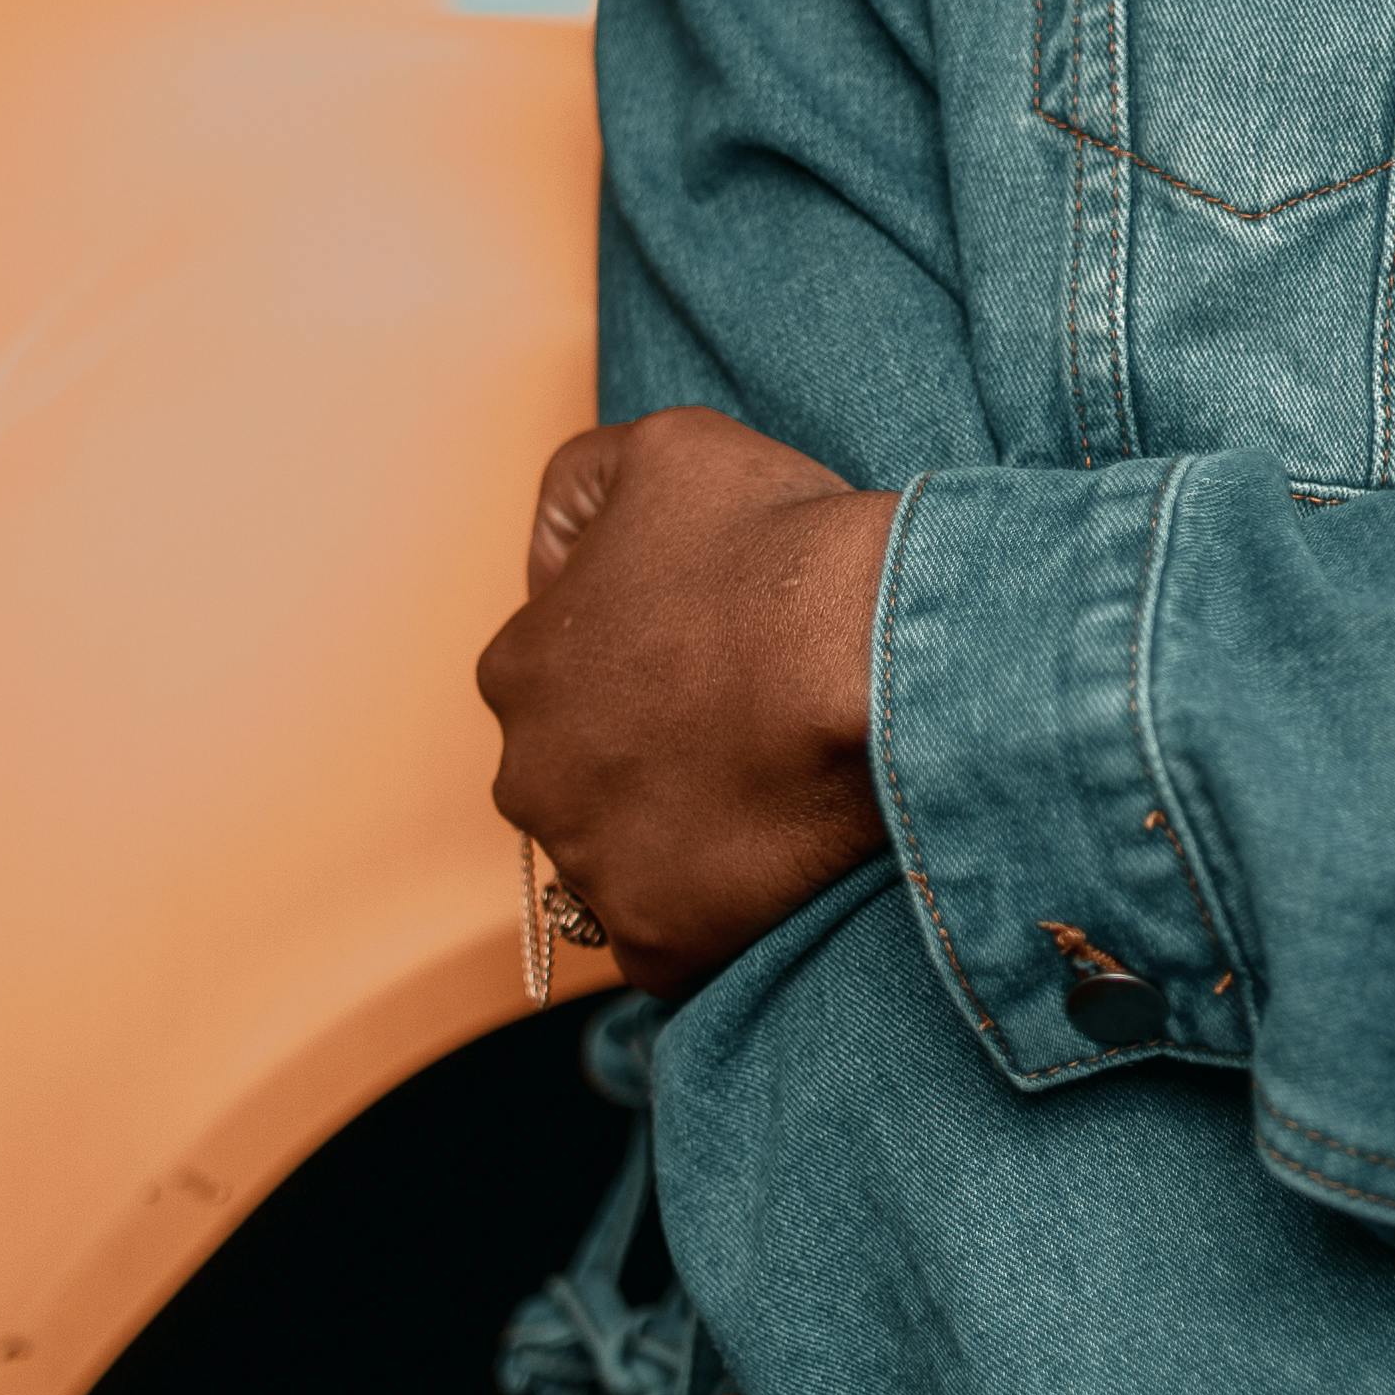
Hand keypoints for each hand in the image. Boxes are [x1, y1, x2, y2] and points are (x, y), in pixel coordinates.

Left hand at [480, 409, 894, 995]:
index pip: (554, 679)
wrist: (877, 657)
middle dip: (639, 757)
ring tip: (765, 790)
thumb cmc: (775, 545)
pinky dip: (714, 908)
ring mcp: (593, 871)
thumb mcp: (663, 448)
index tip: (705, 656)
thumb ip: (583, 486)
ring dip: (676, 832)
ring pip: (622, 858)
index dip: (634, 663)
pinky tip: (774, 856)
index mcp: (517, 670)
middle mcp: (530, 779)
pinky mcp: (661, 946)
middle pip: (578, 777)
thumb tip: (554, 549)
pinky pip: (675, 937)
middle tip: (739, 726)